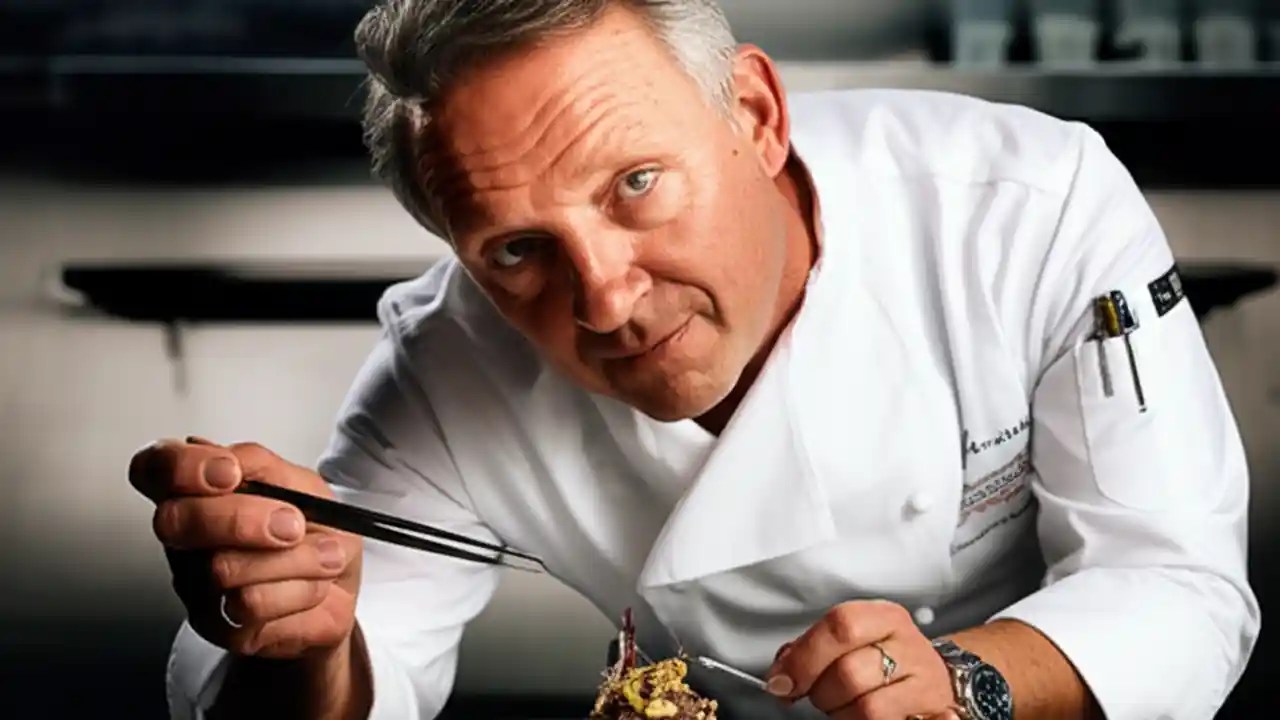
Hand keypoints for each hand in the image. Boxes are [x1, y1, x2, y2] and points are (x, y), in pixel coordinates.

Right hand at [129, 437, 362, 659]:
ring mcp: (195, 584)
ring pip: (225, 568)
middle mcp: (185, 538)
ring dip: (295, 559)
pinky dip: (301, 589)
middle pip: (177, 521)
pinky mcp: (218, 626)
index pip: (153, 467)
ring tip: (321, 556)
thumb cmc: (315, 530)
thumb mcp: (301, 482)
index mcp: (197, 491)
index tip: (229, 473)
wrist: (340, 584)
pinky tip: (311, 586)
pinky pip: (253, 605)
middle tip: (292, 524)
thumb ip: (260, 464)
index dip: (181, 467)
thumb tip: (228, 461)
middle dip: (245, 519)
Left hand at [766, 600, 959, 719]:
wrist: (934, 678)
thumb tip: (779, 677)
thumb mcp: (851, 641)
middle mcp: (908, 643)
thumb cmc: (881, 659)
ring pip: (868, 708)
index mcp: (883, 617)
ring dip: (842, 715)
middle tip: (819, 697)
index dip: (804, 657)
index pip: (840, 626)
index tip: (781, 682)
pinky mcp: (936, 712)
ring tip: (843, 708)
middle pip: (849, 673)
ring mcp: (925, 680)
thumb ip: (811, 650)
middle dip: (821, 693)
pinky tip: (862, 718)